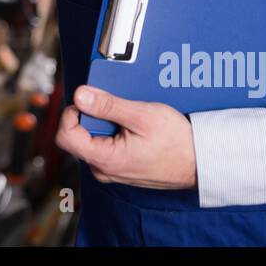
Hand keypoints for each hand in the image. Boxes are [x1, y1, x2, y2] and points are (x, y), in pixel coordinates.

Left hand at [55, 86, 197, 189]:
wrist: (200, 162)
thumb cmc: (177, 143)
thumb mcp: (142, 116)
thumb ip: (108, 106)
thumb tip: (80, 95)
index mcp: (105, 159)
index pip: (65, 135)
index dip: (72, 113)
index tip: (87, 100)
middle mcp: (103, 169)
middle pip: (78, 136)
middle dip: (91, 116)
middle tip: (114, 106)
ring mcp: (112, 170)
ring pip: (92, 140)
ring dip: (104, 123)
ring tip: (128, 117)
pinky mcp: (120, 167)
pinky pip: (106, 146)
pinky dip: (114, 132)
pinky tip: (132, 126)